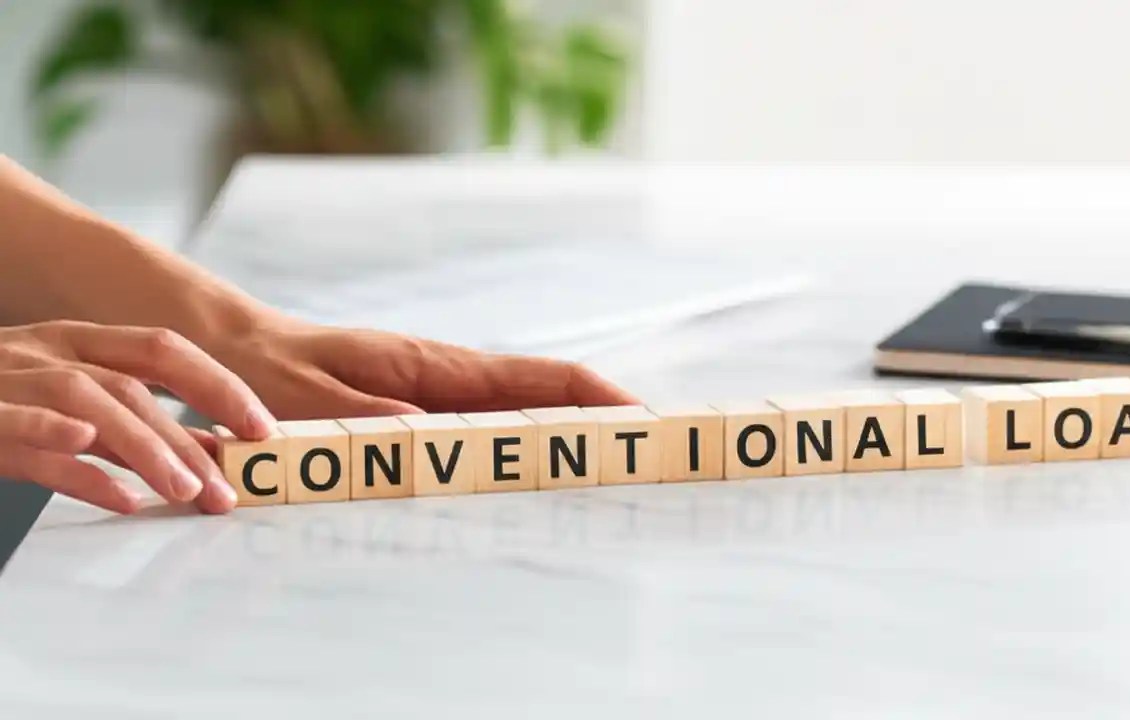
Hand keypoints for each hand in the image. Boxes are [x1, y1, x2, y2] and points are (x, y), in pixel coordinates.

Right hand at [0, 321, 273, 513]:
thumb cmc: (1, 403)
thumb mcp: (72, 403)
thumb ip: (136, 425)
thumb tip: (213, 453)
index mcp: (78, 340)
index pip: (164, 349)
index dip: (218, 385)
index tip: (262, 428)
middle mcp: (45, 351)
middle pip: (131, 387)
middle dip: (187, 439)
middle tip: (228, 490)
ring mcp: (6, 382)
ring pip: (88, 405)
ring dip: (145, 450)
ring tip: (186, 493)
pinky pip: (28, 441)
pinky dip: (75, 466)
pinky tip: (117, 497)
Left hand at [208, 315, 637, 419]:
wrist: (239, 349)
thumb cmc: (271, 373)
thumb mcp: (311, 400)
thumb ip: (370, 417)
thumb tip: (436, 434)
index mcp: (431, 366)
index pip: (532, 378)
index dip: (590, 395)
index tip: (637, 414)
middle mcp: (448, 374)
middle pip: (544, 392)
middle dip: (602, 412)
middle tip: (654, 440)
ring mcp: (441, 389)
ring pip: (524, 407)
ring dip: (573, 426)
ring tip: (621, 455)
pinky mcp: (425, 407)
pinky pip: (491, 423)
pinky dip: (530, 437)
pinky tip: (549, 461)